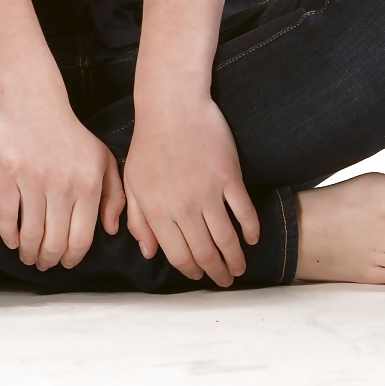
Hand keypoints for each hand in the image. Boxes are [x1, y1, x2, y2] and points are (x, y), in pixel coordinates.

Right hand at [0, 99, 124, 269]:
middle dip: (49, 261)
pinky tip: (12, 242)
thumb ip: (114, 194)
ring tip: (28, 256)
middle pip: (55, 243)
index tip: (65, 262)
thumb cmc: (70, 134)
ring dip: (29, 254)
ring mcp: (33, 181)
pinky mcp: (7, 175)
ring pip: (30, 236)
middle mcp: (62, 185)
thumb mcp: (102, 158)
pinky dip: (9, 237)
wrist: (33, 102)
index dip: (72, 258)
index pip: (81, 239)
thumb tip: (110, 231)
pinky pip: (7, 218)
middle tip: (44, 264)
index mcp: (88, 184)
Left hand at [124, 94, 258, 286]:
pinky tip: (251, 239)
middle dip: (216, 273)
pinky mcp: (228, 177)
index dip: (190, 270)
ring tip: (239, 268)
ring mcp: (208, 192)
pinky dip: (250, 230)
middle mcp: (183, 207)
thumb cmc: (148, 141)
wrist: (171, 104)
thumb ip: (137, 219)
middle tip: (224, 280)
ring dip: (235, 259)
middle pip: (204, 253)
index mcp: (157, 210)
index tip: (199, 275)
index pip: (178, 255)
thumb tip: (149, 253)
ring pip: (226, 239)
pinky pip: (244, 212)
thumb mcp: (132, 181)